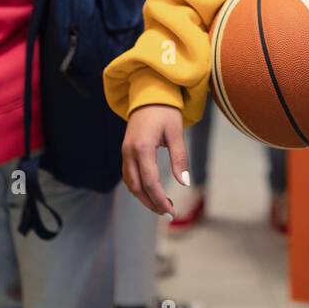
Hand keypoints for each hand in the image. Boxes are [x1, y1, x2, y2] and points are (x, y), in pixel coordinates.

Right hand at [121, 104, 188, 218]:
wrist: (149, 93)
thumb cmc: (165, 111)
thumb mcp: (176, 133)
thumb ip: (179, 158)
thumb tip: (183, 182)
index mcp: (142, 148)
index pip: (149, 182)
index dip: (160, 200)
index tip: (171, 211)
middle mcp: (129, 152)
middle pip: (137, 187)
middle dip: (152, 203)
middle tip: (169, 214)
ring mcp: (125, 152)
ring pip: (130, 184)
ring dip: (144, 197)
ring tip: (162, 206)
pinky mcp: (126, 152)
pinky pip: (129, 176)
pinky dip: (140, 188)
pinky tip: (152, 192)